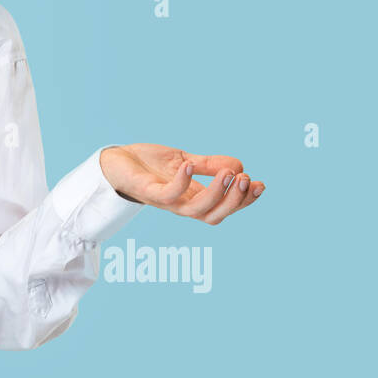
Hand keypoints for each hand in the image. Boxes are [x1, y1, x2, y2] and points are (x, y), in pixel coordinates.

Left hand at [99, 144, 264, 225]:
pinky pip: (168, 195)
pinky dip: (181, 182)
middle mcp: (182, 205)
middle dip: (235, 201)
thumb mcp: (186, 161)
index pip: (226, 208)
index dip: (245, 201)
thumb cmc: (150, 165)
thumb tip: (239, 166)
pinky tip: (189, 165)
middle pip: (215, 216)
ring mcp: (166, 202)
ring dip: (216, 194)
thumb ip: (210, 165)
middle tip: (246, 179)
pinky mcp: (149, 193)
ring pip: (197, 211)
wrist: (116, 161)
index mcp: (194, 198)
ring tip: (227, 173)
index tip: (261, 184)